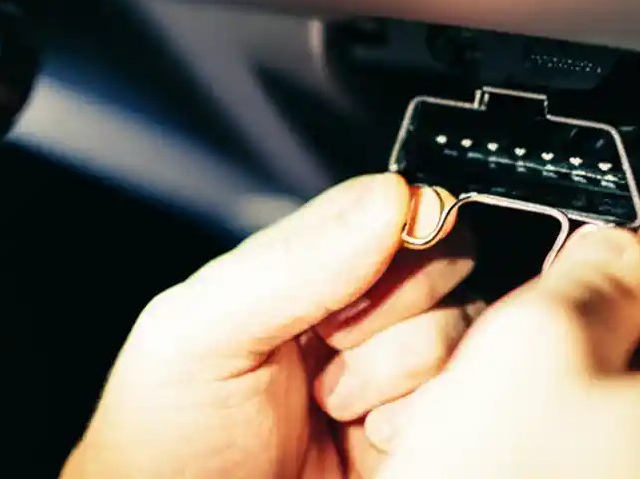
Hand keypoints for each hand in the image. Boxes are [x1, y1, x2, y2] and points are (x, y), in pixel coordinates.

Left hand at [61, 174, 477, 478]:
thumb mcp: (198, 333)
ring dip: (400, 371)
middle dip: (394, 307)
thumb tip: (391, 199)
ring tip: (334, 406)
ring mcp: (398, 378)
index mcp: (305, 273)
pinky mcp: (426, 437)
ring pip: (468, 329)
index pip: (393, 209)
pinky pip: (476, 399)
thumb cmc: (163, 441)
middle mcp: (360, 317)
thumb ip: (286, 263)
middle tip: (327, 349)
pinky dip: (426, 417)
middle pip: (448, 262)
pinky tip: (370, 439)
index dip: (393, 236)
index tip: (355, 276)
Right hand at [370, 226, 639, 478]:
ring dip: (554, 402)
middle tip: (513, 343)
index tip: (578, 260)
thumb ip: (584, 277)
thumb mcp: (531, 349)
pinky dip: (552, 456)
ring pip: (630, 424)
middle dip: (582, 341)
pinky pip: (610, 473)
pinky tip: (490, 464)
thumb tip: (607, 252)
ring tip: (480, 413)